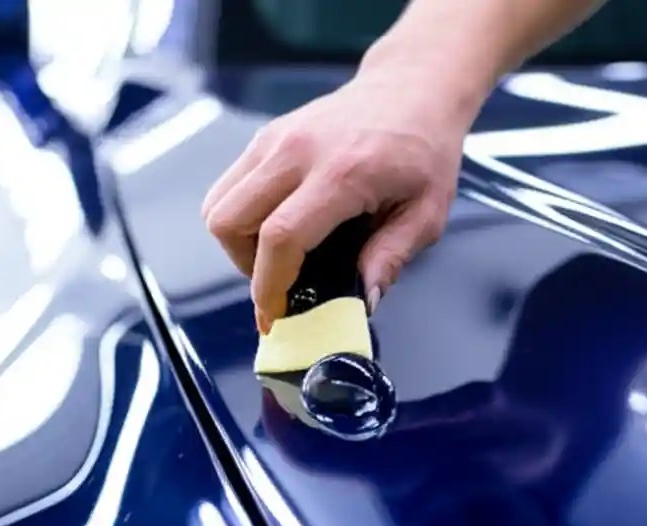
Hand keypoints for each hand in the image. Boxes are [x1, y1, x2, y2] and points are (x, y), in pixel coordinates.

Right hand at [202, 70, 474, 332]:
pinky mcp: (265, 137)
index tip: (275, 316)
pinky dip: (242, 217)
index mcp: (342, 172)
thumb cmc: (424, 148)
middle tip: (281, 283)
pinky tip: (278, 227)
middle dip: (247, 268)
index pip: (281, 236)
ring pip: (218, 205)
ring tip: (279, 257)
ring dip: (239, 244)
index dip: (269, 286)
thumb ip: (391, 258)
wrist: (413, 88)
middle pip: (229, 222)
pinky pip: (229, 187)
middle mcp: (297, 151)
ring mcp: (274, 139)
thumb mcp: (427, 213)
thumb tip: (363, 302)